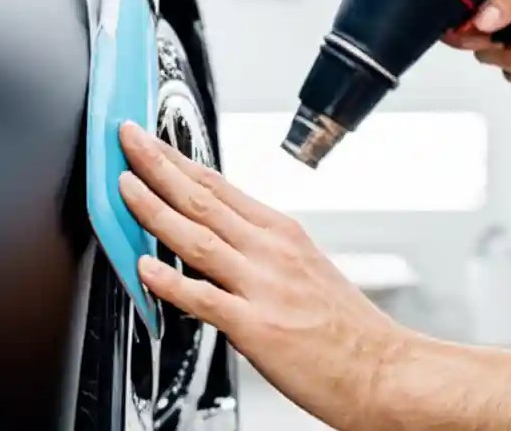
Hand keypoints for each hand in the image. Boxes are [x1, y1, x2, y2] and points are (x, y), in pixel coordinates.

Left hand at [117, 121, 416, 429]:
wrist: (386, 371)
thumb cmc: (346, 328)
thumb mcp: (305, 266)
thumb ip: (258, 247)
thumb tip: (215, 232)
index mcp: (281, 233)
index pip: (218, 184)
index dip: (177, 158)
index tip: (149, 139)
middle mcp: (270, 251)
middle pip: (202, 198)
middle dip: (157, 165)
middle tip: (127, 139)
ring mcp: (262, 287)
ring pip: (196, 237)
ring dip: (154, 208)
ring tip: (124, 187)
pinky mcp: (256, 326)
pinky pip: (204, 298)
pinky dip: (170, 282)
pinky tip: (144, 268)